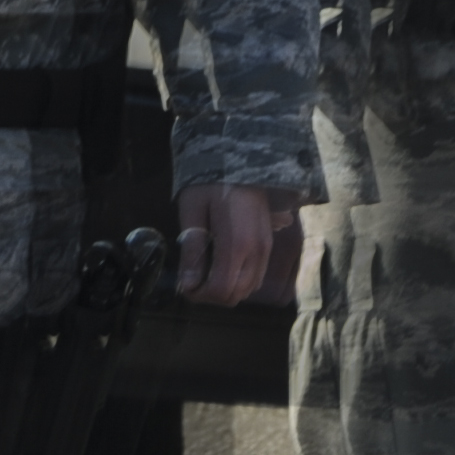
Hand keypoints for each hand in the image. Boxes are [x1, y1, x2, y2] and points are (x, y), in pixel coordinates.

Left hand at [173, 184, 300, 306]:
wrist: (241, 159)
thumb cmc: (211, 182)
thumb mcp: (193, 211)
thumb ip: (192, 249)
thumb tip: (188, 284)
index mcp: (236, 244)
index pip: (220, 289)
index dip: (199, 295)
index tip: (185, 286)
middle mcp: (256, 252)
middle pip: (236, 295)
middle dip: (211, 295)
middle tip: (194, 281)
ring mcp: (266, 249)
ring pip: (248, 289)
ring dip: (226, 289)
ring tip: (207, 273)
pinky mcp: (269, 244)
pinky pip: (257, 277)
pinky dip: (240, 281)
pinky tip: (224, 266)